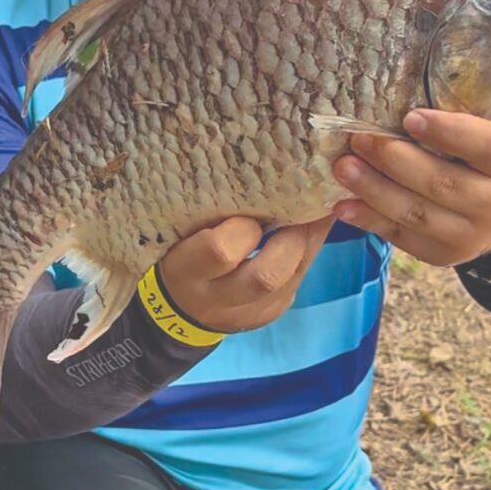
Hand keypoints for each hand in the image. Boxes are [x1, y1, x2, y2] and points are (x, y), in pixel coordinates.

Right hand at [155, 213, 337, 333]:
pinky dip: (307, 252)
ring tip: (314, 211)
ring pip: (291, 280)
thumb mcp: (181, 231)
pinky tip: (308, 229)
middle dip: (292, 237)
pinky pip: (297, 282)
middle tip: (300, 204)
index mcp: (185, 271)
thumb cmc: (177, 252)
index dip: (245, 227)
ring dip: (309, 241)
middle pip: (266, 276)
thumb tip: (264, 175)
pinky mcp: (269, 314)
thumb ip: (212, 212)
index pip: (220, 251)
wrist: (176, 308)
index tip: (255, 201)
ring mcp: (247, 313)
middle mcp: (216, 299)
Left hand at [331, 110, 490, 267]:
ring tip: (344, 167)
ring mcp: (468, 236)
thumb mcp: (487, 140)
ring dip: (374, 189)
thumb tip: (395, 109)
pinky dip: (369, 220)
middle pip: (442, 183)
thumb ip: (455, 128)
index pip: (486, 147)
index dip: (449, 132)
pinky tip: (344, 204)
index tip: (410, 116)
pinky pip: (401, 237)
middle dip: (395, 160)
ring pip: (416, 213)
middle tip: (361, 138)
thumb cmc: (486, 165)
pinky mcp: (442, 254)